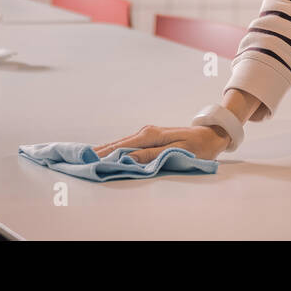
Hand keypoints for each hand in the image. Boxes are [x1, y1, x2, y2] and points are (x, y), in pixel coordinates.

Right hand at [94, 124, 230, 162]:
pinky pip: (128, 144)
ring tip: (87, 156)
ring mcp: (147, 134)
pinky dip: (115, 149)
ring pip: (121, 143)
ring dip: (105, 150)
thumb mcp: (177, 151)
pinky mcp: (150, 137)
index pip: (122, 146)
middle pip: (117, 143)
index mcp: (150, 135)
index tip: (88, 158)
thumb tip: (129, 158)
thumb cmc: (198, 145)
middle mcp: (146, 132)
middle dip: (99, 151)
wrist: (212, 133)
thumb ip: (152, 155)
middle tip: (79, 157)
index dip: (104, 153)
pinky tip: (107, 153)